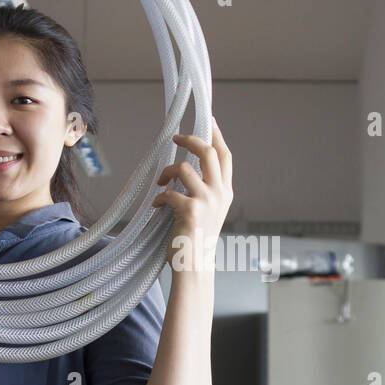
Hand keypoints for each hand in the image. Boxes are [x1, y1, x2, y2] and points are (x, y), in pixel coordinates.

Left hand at [152, 116, 233, 272]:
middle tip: (175, 139)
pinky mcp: (190, 210)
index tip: (208, 119)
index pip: (225, 156)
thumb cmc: (196, 238)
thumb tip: (188, 167)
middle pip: (207, 152)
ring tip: (161, 183)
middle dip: (189, 140)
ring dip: (167, 173)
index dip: (216, 135)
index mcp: (226, 192)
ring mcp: (207, 201)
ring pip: (185, 168)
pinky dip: (160, 197)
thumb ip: (205, 189)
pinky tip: (158, 205)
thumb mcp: (209, 210)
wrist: (195, 264)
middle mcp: (220, 194)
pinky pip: (169, 192)